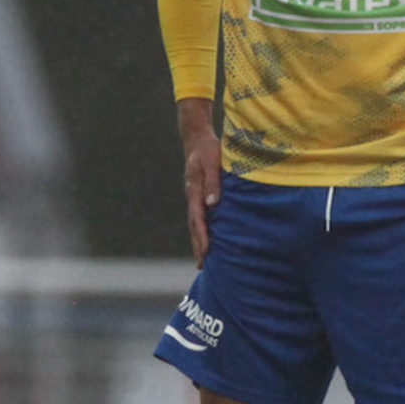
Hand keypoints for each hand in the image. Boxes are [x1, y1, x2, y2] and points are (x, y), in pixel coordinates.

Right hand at [177, 98, 221, 266]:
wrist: (197, 138)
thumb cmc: (207, 149)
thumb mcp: (211, 163)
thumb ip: (212, 182)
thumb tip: (212, 204)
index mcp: (194, 191)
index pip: (197, 219)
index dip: (201, 236)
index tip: (205, 251)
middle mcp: (192, 196)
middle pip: (194, 225)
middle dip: (197, 245)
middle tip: (200, 265)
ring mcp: (195, 196)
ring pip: (196, 222)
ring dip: (199, 240)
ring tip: (202, 258)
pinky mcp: (200, 193)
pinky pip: (201, 215)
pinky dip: (203, 228)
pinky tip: (209, 236)